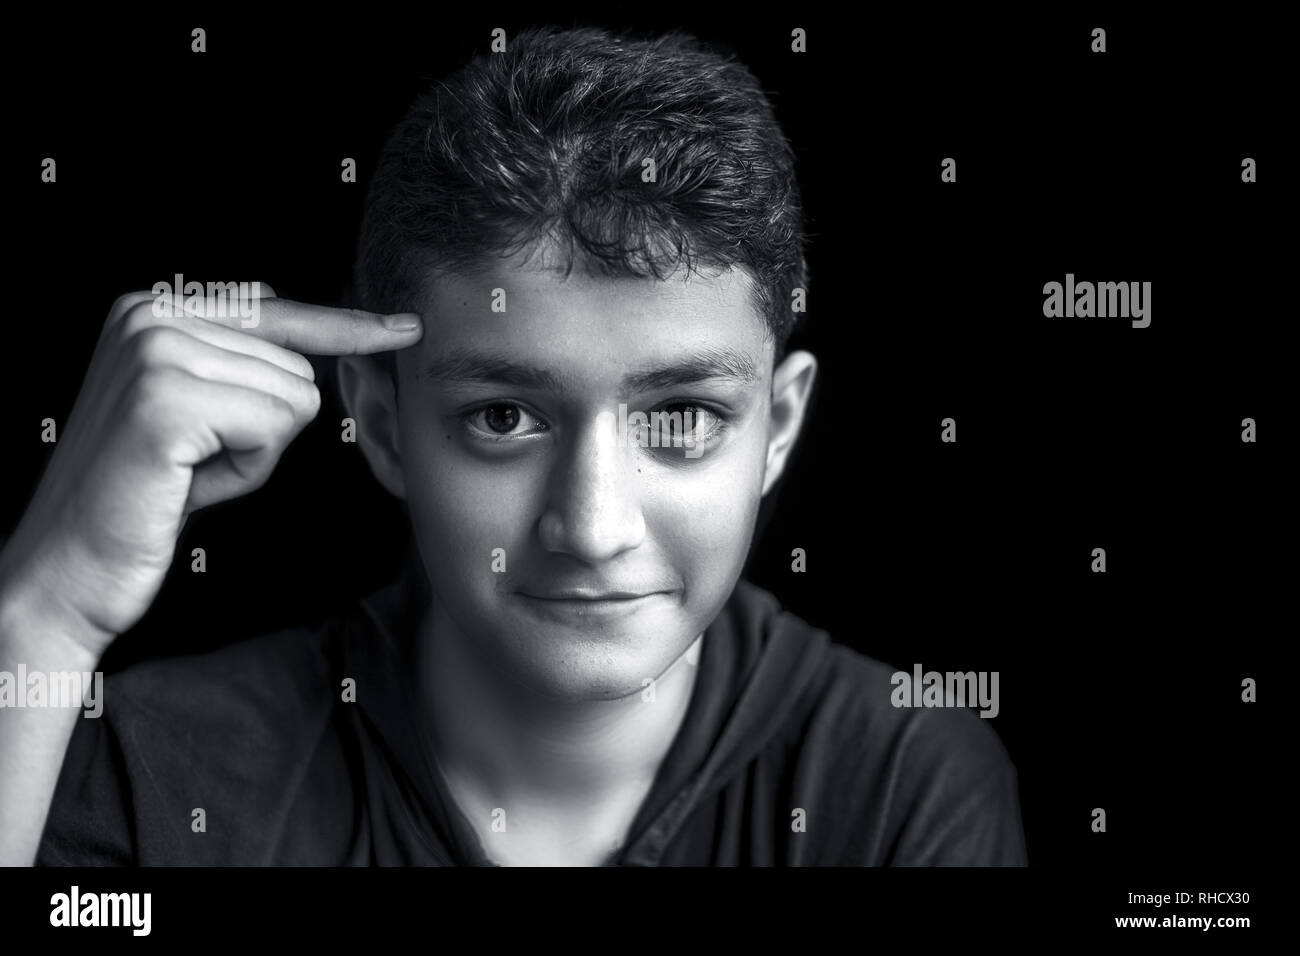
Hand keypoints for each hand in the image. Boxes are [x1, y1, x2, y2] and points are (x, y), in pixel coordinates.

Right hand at [0, 286, 421, 656]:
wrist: (67, 569)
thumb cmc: (145, 496)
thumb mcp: (200, 414)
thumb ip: (246, 364)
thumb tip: (323, 337)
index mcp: (152, 305)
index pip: (280, 309)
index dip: (346, 326)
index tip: (408, 326)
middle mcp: (149, 311)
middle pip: (298, 366)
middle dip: (265, 431)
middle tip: (193, 462)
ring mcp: (154, 349)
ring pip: (296, 398)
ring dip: (255, 453)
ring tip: (187, 471)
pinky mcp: (165, 399)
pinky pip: (277, 425)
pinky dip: (248, 469)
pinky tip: (188, 482)